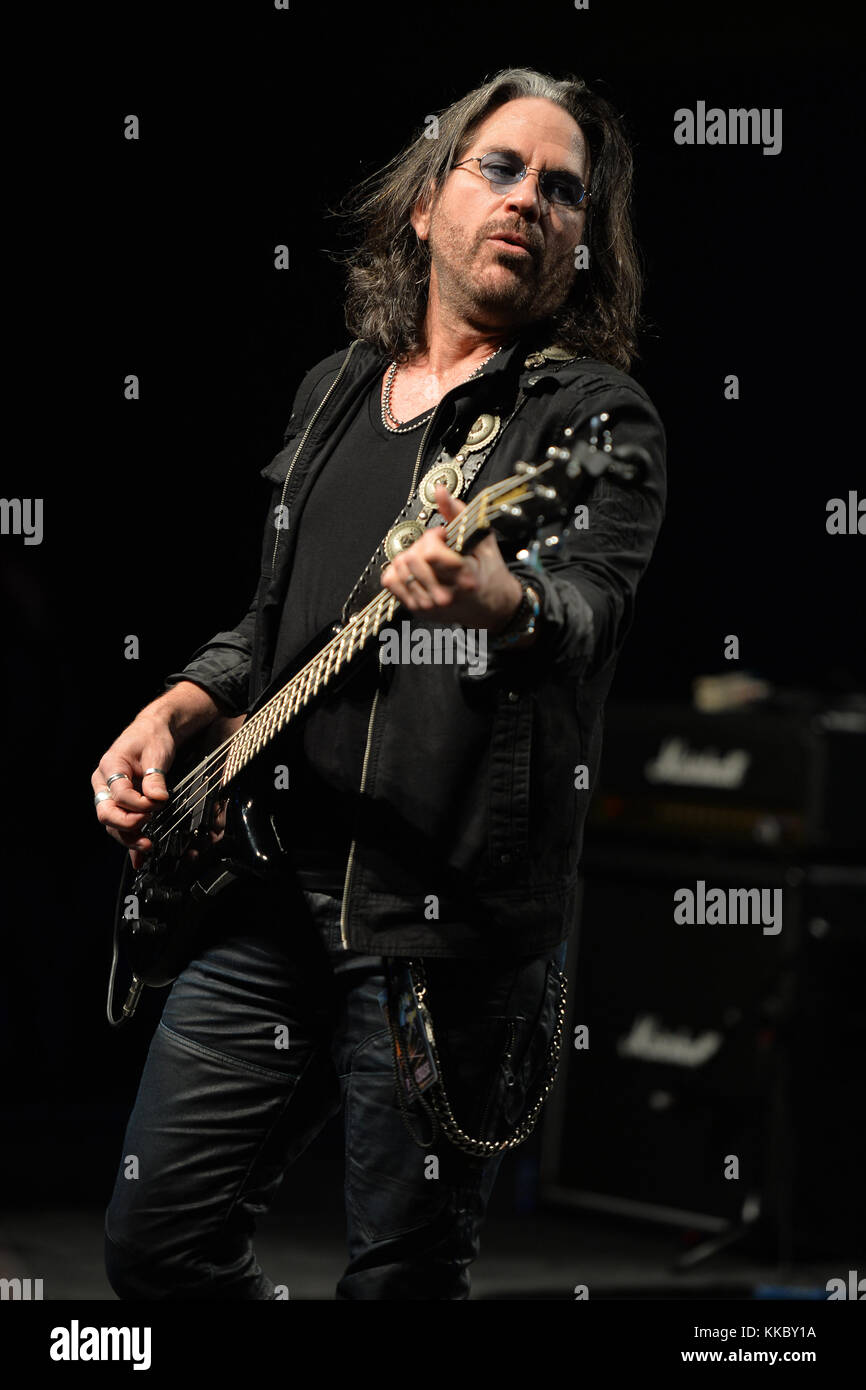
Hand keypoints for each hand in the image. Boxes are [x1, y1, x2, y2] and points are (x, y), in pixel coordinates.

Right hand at [91, 712, 175, 869]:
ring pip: (112, 823)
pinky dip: (129, 841)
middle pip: (106, 813)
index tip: (157, 804)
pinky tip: (138, 858)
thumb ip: (155, 777)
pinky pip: (121, 825)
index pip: (119, 794)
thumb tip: (157, 799)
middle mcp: (104, 783)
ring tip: (147, 846)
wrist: (153, 731)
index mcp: (110, 767)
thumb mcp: (156, 753)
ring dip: (128, 837)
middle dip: (127, 825)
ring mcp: (109, 794)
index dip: (138, 804)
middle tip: (147, 828)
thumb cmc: (151, 737)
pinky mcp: (120, 803)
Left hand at [381, 485, 522, 633]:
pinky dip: (398, 570)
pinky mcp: (417, 609)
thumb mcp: (480, 539)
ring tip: (428, 561)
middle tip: (436, 548)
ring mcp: (430, 604)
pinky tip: (416, 570)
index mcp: (465, 577)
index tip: (443, 537)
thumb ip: (457, 513)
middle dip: (421, 545)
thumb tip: (440, 490)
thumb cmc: (487, 572)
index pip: (430, 553)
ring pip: (398, 568)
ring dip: (410, 558)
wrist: (490, 606)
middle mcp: (446, 594)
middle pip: (411, 559)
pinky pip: (390, 581)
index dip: (433, 538)